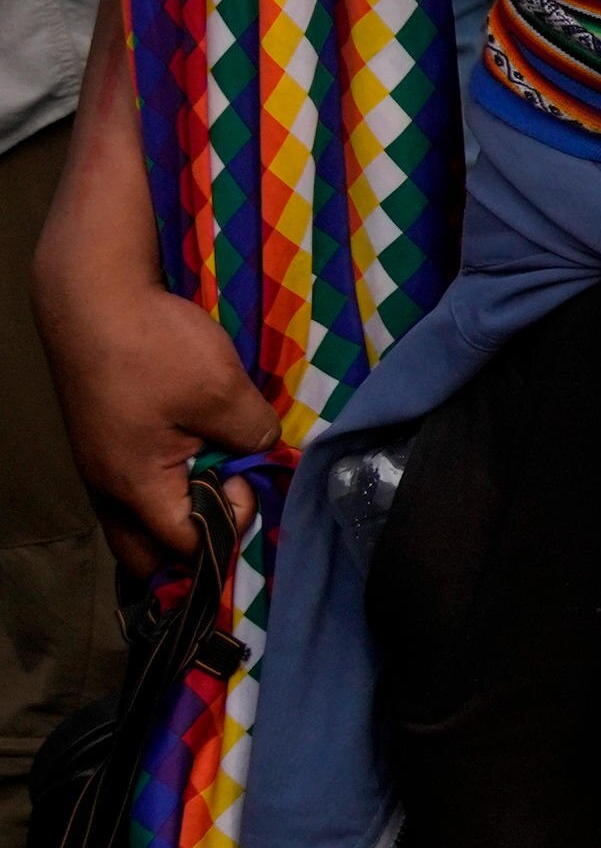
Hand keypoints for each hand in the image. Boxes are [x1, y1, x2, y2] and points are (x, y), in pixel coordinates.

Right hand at [42, 250, 276, 577]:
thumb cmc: (153, 346)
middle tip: (230, 505)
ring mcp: (99, 464)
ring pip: (135, 518)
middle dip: (189, 544)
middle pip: (146, 550)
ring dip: (175, 511)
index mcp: (133, 486)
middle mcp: (106, 487)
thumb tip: (261, 452)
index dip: (229, 524)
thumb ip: (251, 434)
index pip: (184, 545)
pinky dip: (163, 483)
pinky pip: (131, 484)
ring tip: (217, 479)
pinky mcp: (102, 438)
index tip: (252, 481)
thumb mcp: (222, 391)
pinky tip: (194, 450)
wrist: (93, 297)